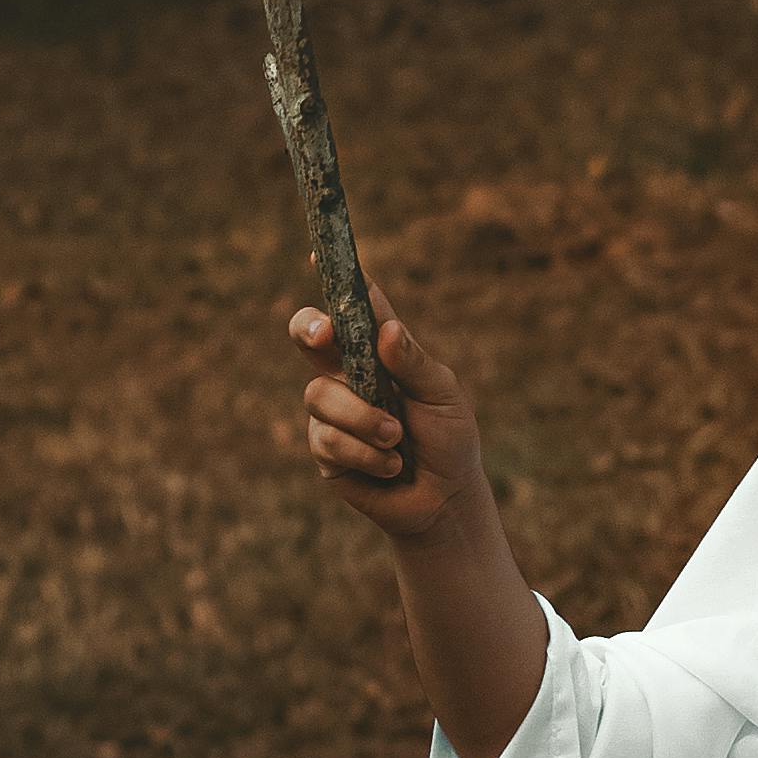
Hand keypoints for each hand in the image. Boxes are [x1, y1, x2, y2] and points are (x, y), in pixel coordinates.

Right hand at [289, 289, 472, 543]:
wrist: (447, 499)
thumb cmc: (450, 440)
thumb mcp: (444, 396)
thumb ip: (414, 363)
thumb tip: (386, 329)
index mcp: (376, 353)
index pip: (351, 311)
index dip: (332, 283)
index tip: (316, 257)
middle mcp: (347, 375)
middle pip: (308, 338)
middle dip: (309, 331)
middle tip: (325, 337)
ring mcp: (332, 412)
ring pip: (319, 395)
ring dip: (362, 417)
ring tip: (398, 438)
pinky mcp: (326, 451)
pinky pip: (328, 440)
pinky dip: (366, 452)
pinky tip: (391, 465)